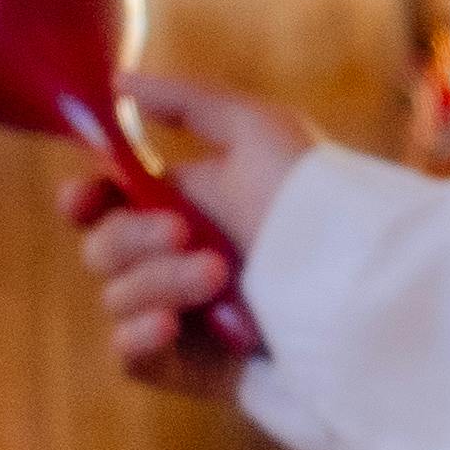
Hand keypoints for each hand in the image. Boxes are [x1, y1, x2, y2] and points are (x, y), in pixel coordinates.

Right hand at [64, 77, 313, 400]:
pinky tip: (169, 323)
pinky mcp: (191, 367)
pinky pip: (130, 357)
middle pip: (102, 250)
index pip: (105, 203)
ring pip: (117, 299)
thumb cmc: (319, 201)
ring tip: (218, 277)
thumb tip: (118, 82)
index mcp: (186, 204)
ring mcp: (183, 315)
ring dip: (157, 282)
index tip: (86, 196)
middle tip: (185, 233)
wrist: (366, 287)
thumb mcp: (261, 131)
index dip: (83, 199)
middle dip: (133, 238)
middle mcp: (178, 259)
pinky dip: (138, 336)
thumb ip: (187, 102)